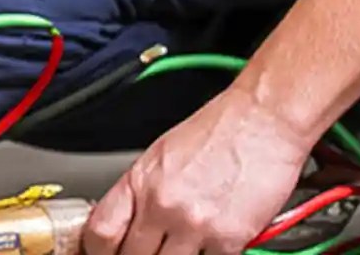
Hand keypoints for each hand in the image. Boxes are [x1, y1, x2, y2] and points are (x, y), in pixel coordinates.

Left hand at [82, 87, 312, 254]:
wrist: (262, 119)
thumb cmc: (218, 131)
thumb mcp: (161, 156)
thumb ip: (142, 192)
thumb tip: (128, 222)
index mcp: (140, 181)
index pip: (100, 232)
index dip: (97, 251)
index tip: (105, 254)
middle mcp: (163, 205)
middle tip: (151, 248)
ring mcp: (195, 225)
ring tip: (183, 245)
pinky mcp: (229, 238)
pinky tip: (211, 243)